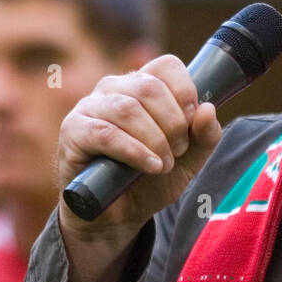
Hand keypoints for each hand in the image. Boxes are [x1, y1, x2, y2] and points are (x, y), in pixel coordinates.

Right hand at [56, 54, 221, 244]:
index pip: (166, 66)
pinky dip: (134, 151)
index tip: (191, 122)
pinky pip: (105, 133)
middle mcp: (114, 88)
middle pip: (150, 87)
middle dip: (173, 124)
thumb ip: (205, 136)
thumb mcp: (189, 160)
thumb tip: (208, 109)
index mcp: (142, 85)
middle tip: (178, 151)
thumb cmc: (150, 179)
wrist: (117, 215)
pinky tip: (149, 166)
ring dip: (155, 140)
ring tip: (163, 165)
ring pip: (128, 109)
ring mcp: (90, 106)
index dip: (185, 91)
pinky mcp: (73, 131)